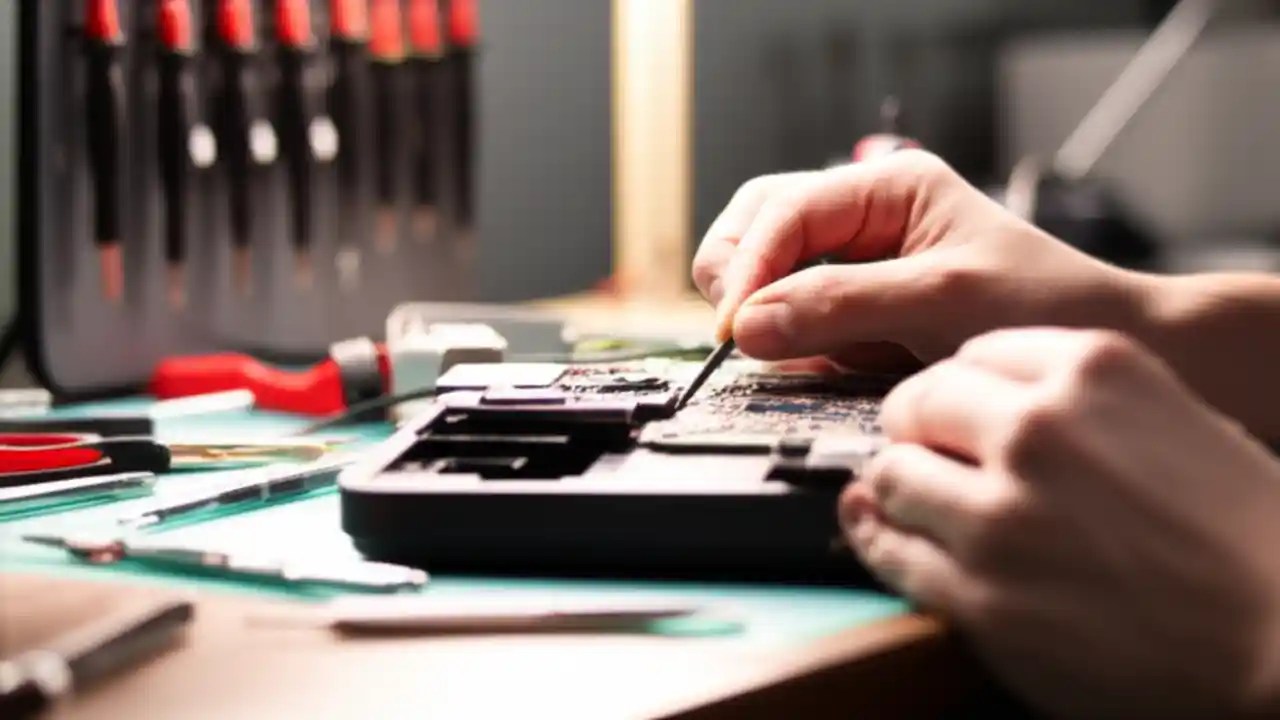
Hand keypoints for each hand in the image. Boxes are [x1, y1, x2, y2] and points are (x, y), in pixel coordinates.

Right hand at [692, 151, 1144, 371]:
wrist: (1107, 348)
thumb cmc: (1046, 306)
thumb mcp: (938, 301)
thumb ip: (838, 307)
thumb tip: (749, 324)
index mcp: (890, 188)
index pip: (785, 211)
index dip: (750, 266)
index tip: (735, 325)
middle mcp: (868, 218)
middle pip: (760, 225)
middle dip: (741, 275)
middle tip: (742, 331)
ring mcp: (861, 264)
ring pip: (770, 271)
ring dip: (764, 310)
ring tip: (786, 350)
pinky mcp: (862, 312)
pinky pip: (799, 320)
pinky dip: (792, 342)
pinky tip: (814, 363)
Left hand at [840, 327, 1279, 718]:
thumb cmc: (1243, 539)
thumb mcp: (1174, 419)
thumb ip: (1079, 400)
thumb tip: (991, 402)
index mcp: (1092, 371)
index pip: (971, 354)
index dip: (957, 387)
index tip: (954, 410)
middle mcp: (1038, 431)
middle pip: (917, 403)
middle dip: (914, 426)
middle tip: (920, 448)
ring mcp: (1000, 516)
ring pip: (890, 475)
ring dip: (899, 486)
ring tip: (917, 500)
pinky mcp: (977, 595)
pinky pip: (887, 548)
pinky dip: (878, 537)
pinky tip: (888, 531)